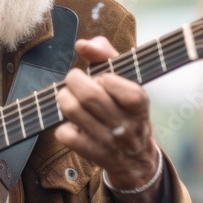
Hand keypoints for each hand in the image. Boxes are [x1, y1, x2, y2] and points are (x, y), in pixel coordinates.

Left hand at [54, 37, 159, 189]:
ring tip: (68, 96)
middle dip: (74, 80)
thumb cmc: (126, 110)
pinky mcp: (92, 154)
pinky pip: (65, 134)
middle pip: (90, 96)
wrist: (136, 159)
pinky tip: (72, 122)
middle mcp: (126, 125)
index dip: (105, 77)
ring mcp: (108, 142)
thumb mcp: (127, 81)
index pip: (121, 87)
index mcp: (139, 104)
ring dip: (64, 98)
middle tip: (74, 79)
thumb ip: (107, 56)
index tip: (101, 76)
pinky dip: (62, 124)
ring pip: (74, 111)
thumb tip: (82, 44)